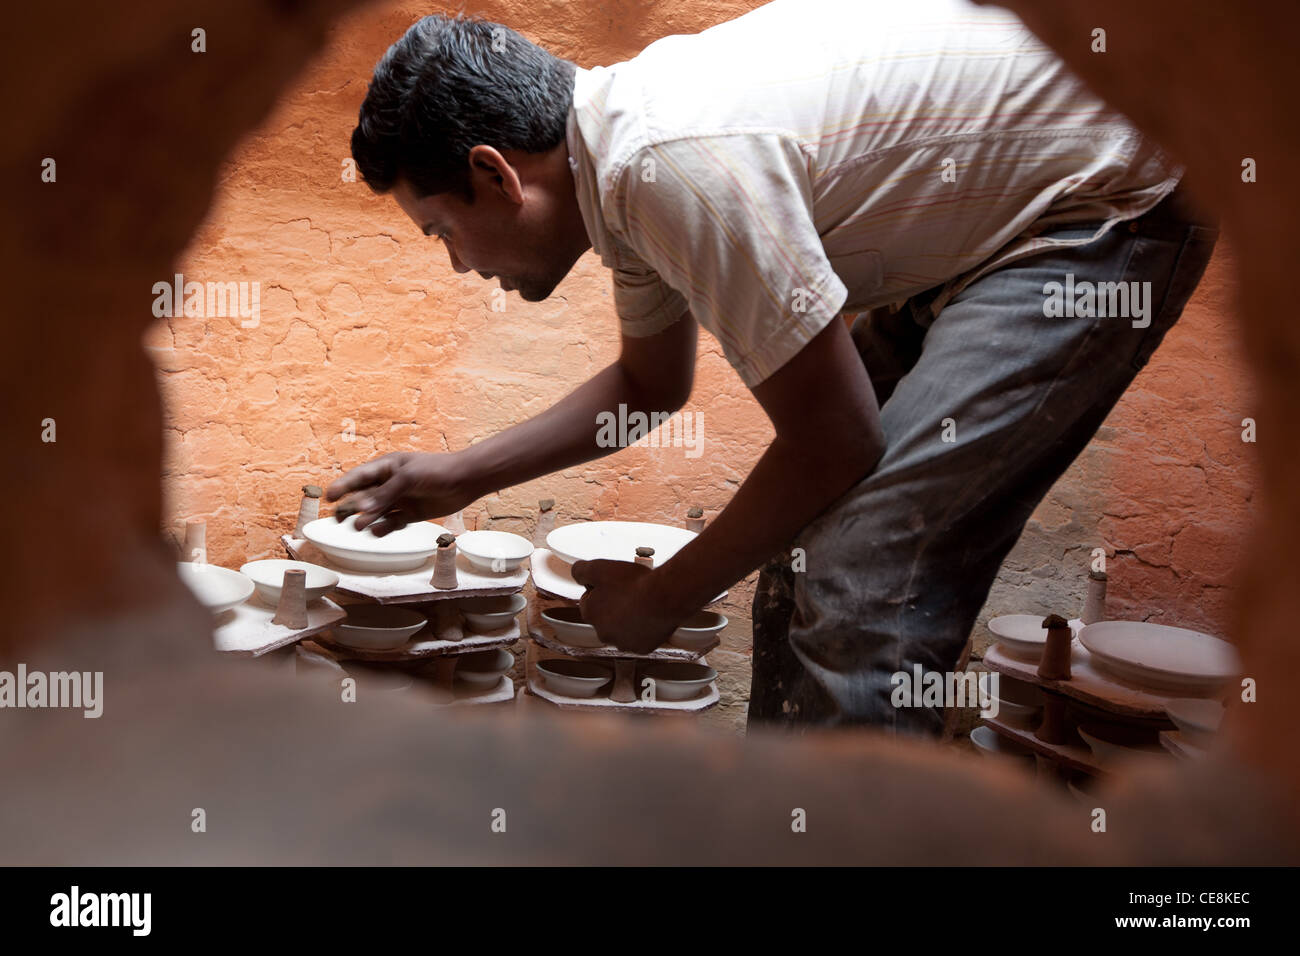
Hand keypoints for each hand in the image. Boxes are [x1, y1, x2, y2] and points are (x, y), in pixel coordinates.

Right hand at [323, 451, 476, 535]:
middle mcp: (390, 484)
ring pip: (375, 512)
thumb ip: (385, 494)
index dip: (343, 486)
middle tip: (338, 518)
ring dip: (365, 519)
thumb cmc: (437, 470)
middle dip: (350, 506)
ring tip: (358, 526)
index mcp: (386, 468)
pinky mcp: (410, 514)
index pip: (358, 477)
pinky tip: (376, 531)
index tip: (329, 497)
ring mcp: (400, 500)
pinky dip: (383, 528)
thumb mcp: (407, 478)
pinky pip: (391, 523)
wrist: (465, 480)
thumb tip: (362, 511)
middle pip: (363, 497)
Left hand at [570, 559, 681, 653]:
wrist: (665, 597)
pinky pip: (639, 637)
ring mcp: (623, 642)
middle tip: (628, 592)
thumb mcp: (600, 567)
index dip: (600, 590)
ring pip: (621, 629)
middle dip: (613, 606)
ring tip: (641, 602)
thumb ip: (581, 570)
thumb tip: (576, 572)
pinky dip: (643, 628)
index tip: (612, 584)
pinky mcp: (642, 648)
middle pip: (604, 617)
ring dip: (627, 618)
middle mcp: (603, 633)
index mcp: (590, 614)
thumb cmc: (634, 584)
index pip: (588, 601)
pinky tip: (649, 615)